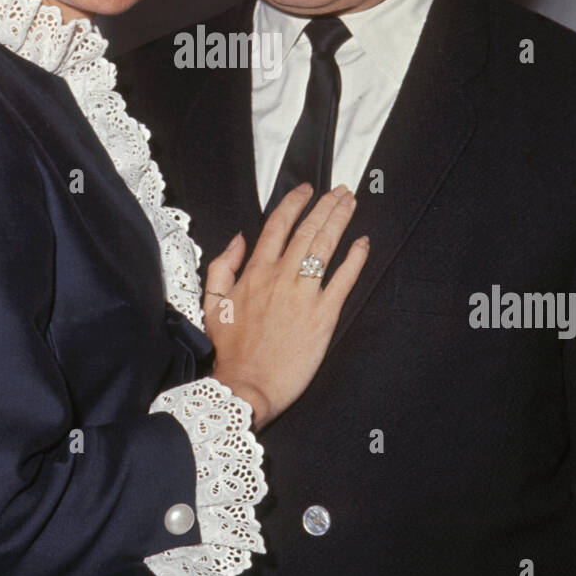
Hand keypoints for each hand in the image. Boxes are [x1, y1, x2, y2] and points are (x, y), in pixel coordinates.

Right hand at [201, 185, 368, 428]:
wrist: (246, 385)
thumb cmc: (229, 350)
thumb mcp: (212, 303)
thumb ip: (223, 266)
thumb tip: (238, 239)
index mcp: (255, 272)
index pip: (278, 225)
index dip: (294, 203)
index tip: (307, 189)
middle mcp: (281, 276)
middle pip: (307, 230)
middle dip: (326, 205)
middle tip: (341, 190)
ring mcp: (304, 294)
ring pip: (325, 247)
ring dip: (340, 221)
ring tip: (351, 204)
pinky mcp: (323, 315)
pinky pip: (343, 280)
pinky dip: (355, 259)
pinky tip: (363, 244)